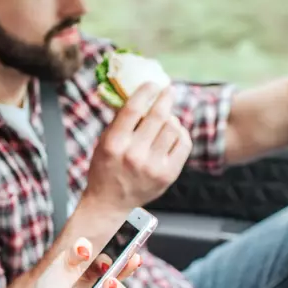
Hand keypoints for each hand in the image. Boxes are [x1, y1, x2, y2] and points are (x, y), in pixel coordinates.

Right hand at [86, 84, 191, 211]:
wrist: (109, 203)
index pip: (133, 109)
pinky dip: (181, 134)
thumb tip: (138, 94)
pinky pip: (183, 145)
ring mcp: (153, 166)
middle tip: (168, 91)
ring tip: (167, 118)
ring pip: (173, 128)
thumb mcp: (104, 142)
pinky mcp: (167, 175)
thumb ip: (119, 121)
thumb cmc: (105, 168)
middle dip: (165, 98)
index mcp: (114, 144)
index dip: (145, 91)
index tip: (152, 83)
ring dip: (172, 119)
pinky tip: (174, 132)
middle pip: (157, 116)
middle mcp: (134, 154)